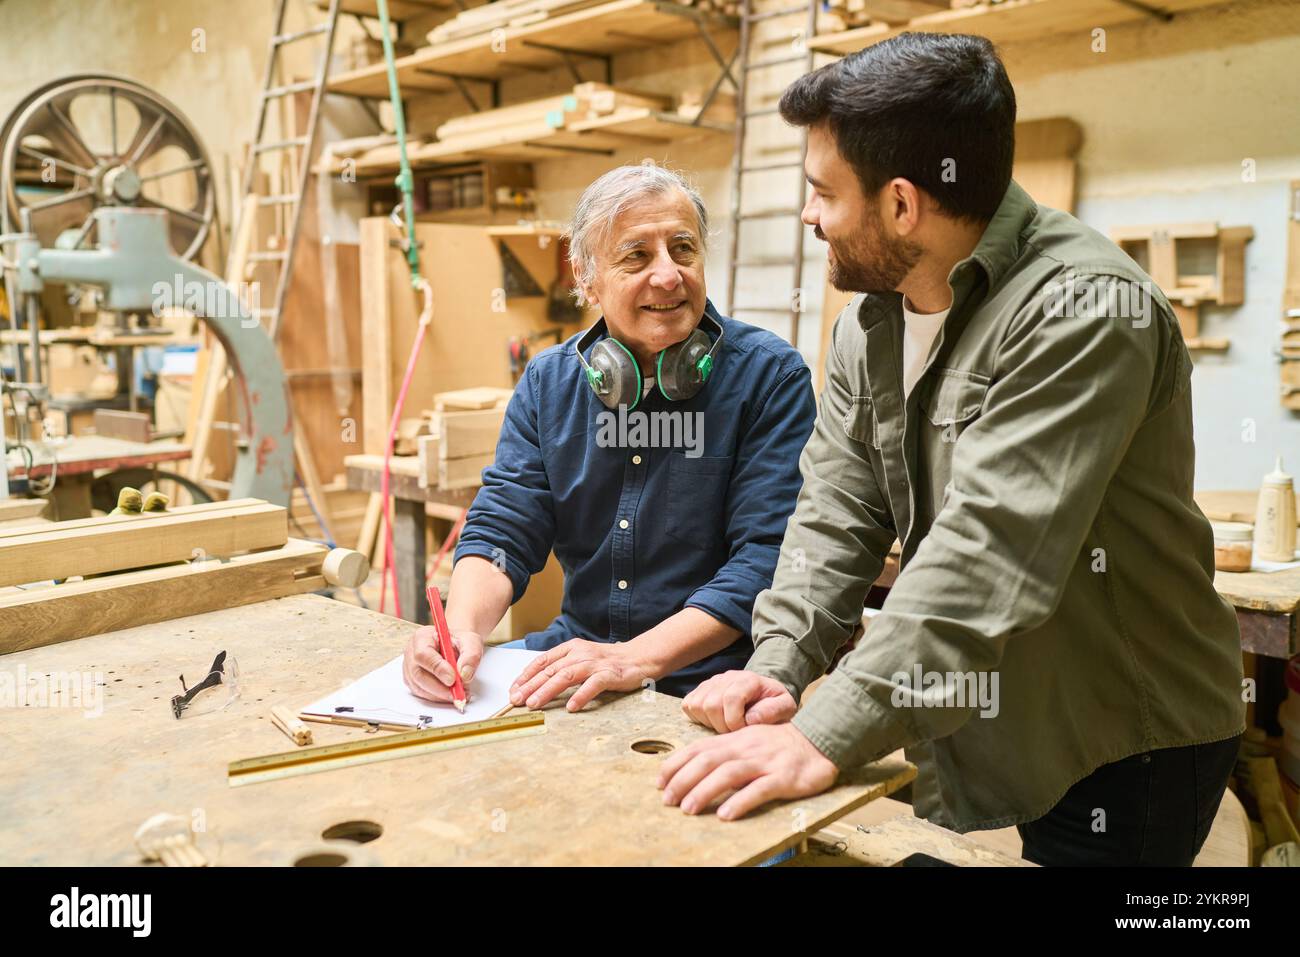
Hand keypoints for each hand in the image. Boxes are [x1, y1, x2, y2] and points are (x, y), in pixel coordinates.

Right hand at [402, 626, 483, 702]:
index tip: (453, 678)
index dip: (437, 668)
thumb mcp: (471, 641)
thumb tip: (464, 675)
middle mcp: (411, 653)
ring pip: (420, 687)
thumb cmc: (459, 642)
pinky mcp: (413, 682)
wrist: (454, 646)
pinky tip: (452, 694)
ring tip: (459, 692)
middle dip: (440, 688)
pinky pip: (422, 694)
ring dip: (441, 695)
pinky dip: (438, 697)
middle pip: (418, 674)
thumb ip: (471, 655)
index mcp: (422, 637)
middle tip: (458, 692)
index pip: (423, 654)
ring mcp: (410, 669)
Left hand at [509, 639, 650, 711]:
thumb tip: (537, 684)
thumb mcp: (582, 659)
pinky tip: (571, 707)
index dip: (526, 675)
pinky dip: (581, 696)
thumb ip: (563, 667)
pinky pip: (593, 685)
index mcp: (571, 648)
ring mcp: (595, 663)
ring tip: (534, 704)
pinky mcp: (609, 674)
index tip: (513, 690)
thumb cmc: (608, 662)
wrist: (640, 657)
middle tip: (516, 700)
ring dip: (547, 691)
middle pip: (550, 670)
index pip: (543, 661)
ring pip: (566, 676)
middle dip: (530, 686)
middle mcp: (580, 653)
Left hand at [657, 722, 838, 820]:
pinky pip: (759, 789)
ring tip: (688, 809)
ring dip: (705, 791)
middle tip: (667, 800)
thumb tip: (694, 768)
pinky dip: (741, 802)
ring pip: (729, 773)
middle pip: (708, 760)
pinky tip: (726, 815)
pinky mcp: (782, 777)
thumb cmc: (779, 744)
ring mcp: (764, 762)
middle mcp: (745, 748)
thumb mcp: (748, 740)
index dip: (676, 764)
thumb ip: (725, 751)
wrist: (818, 740)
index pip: (698, 748)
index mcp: (734, 739)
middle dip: (683, 780)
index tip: (659, 782)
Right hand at [681, 670, 796, 732]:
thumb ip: (774, 711)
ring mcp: (710, 683)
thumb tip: (751, 719)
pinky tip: (715, 721)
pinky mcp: (698, 691)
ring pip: (697, 705)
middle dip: (723, 725)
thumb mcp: (785, 707)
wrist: (764, 695)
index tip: (744, 729)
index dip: (735, 721)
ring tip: (726, 726)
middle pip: (711, 704)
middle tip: (735, 731)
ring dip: (711, 722)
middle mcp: (726, 677)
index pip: (731, 698)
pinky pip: (689, 706)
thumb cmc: (773, 703)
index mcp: (748, 679)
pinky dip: (699, 718)